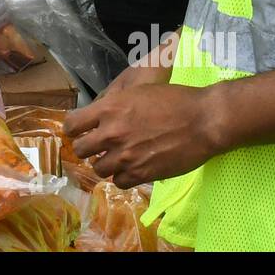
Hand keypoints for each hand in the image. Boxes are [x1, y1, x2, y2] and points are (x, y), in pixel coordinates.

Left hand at [62, 82, 225, 188]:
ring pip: (98, 168)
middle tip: (99, 147)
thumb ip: (115, 105)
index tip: (81, 131)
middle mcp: (112, 133)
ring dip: (106, 163)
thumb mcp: (138, 92)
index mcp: (109, 108)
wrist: (202, 121)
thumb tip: (98, 116)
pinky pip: (119, 182)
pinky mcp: (141, 174)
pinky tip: (133, 167)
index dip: (75, 129)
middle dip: (87, 148)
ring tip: (118, 157)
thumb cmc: (174, 100)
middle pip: (80, 149)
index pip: (72, 124)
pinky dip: (123, 176)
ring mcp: (125, 156)